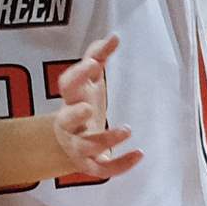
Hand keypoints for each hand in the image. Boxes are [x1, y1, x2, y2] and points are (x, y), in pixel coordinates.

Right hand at [53, 36, 142, 179]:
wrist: (70, 142)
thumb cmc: (82, 103)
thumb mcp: (89, 80)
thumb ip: (98, 56)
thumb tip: (115, 36)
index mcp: (70, 98)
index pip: (66, 85)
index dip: (77, 75)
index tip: (94, 64)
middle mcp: (69, 124)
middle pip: (66, 119)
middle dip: (74, 115)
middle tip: (89, 108)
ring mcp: (78, 146)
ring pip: (86, 146)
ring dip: (106, 138)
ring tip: (128, 128)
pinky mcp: (90, 165)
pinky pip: (103, 170)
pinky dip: (121, 164)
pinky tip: (140, 154)